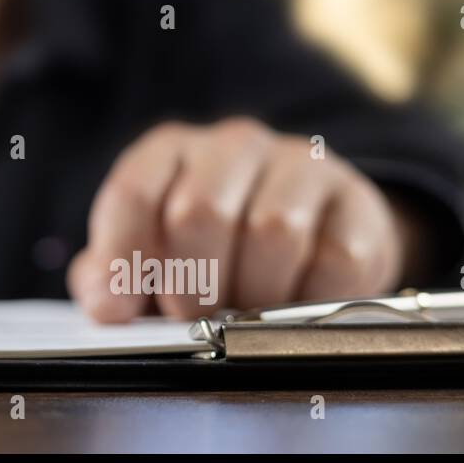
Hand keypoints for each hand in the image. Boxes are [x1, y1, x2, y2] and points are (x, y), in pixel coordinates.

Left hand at [67, 117, 412, 321]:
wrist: (308, 236)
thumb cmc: (207, 252)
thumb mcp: (147, 256)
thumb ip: (109, 278)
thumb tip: (106, 305)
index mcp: (169, 150)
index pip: (134, 193)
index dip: (123, 259)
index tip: (121, 311)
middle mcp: (233, 144)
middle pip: (201, 212)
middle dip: (193, 284)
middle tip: (194, 318)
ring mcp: (300, 164)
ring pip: (273, 231)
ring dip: (255, 295)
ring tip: (246, 315)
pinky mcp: (357, 200)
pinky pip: (338, 258)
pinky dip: (311, 300)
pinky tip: (294, 306)